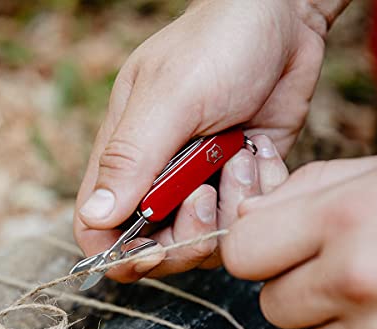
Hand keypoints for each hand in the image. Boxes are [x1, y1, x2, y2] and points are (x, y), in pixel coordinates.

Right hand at [74, 0, 335, 281]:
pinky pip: (246, 221)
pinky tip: (261, 155)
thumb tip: (95, 216)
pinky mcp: (239, 187)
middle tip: (208, 190)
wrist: (280, 23)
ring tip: (242, 157)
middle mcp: (160, 182)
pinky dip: (260, 195)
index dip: (119, 257)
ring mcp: (202, 187)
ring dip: (231, 207)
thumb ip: (131, 157)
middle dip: (188, 234)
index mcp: (125, 161)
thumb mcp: (169, 96)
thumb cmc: (217, 45)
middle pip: (159, 249)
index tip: (153, 253)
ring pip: (207, 241)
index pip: (100, 230)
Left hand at [222, 148, 376, 328]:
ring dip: (342, 325)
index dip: (255, 252)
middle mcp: (363, 280)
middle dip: (301, 289)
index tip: (274, 250)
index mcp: (348, 218)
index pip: (241, 253)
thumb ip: (304, 192)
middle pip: (273, 305)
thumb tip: (243, 221)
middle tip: (350, 269)